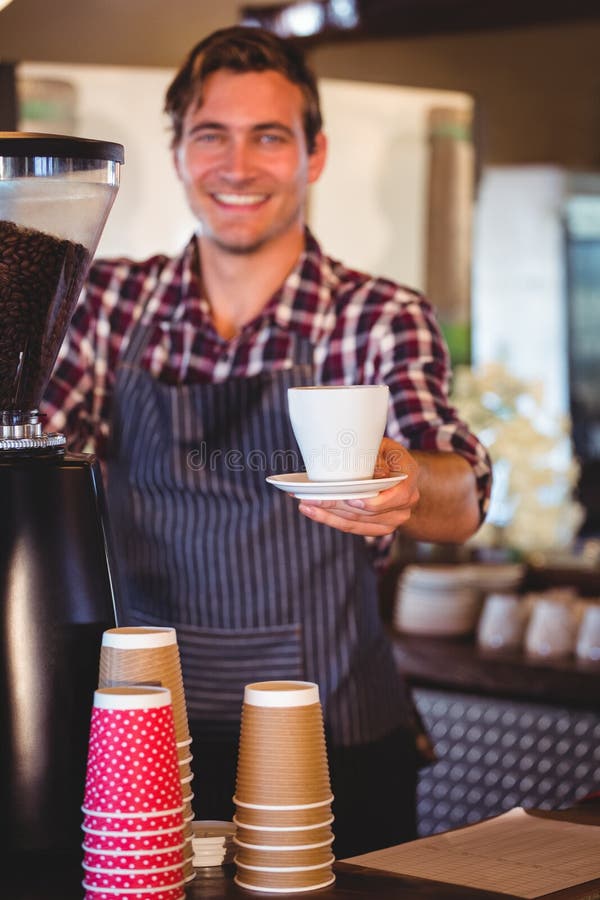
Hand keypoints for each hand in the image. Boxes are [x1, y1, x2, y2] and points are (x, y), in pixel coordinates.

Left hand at [297, 437, 419, 536]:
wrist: (400, 474)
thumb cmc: (388, 456)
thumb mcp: (385, 447)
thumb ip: (376, 456)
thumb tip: (365, 468)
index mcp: (408, 482)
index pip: (393, 498)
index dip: (371, 501)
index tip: (349, 498)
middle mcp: (404, 506)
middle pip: (367, 512)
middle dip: (337, 505)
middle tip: (311, 497)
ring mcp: (392, 521)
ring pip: (356, 523)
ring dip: (329, 515)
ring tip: (306, 505)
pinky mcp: (378, 528)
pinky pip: (353, 528)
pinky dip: (332, 520)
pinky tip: (314, 512)